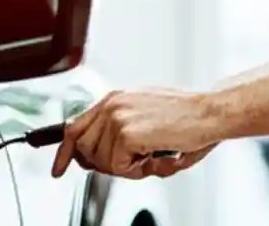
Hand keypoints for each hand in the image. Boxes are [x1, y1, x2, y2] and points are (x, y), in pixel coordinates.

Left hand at [51, 88, 223, 178]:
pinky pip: (117, 167)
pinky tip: (154, 156)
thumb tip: (103, 157)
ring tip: (150, 155)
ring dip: (126, 167)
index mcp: (116, 99)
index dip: (64, 152)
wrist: (209, 113)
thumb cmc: (187, 118)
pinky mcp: (127, 133)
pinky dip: (137, 170)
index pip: (76, 127)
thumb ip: (121, 132)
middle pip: (83, 148)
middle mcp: (112, 104)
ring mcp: (117, 117)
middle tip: (133, 163)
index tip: (59, 168)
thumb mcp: (146, 118)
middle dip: (103, 164)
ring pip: (100, 161)